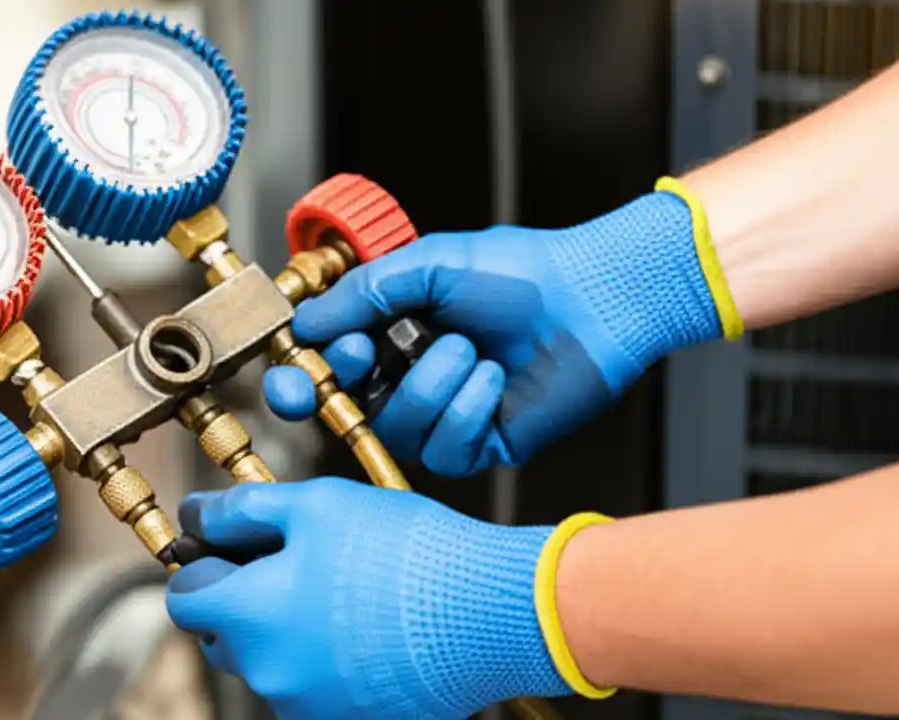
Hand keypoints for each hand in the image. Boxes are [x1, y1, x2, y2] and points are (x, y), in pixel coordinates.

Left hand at [165, 478, 570, 718]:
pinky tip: (368, 628)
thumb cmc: (405, 552)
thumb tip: (196, 515)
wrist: (492, 609)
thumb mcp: (316, 503)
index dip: (204, 565)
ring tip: (345, 592)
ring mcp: (310, 708)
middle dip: (245, 600)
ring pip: (274, 663)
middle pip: (225, 636)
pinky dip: (327, 661)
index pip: (185, 599)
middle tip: (297, 563)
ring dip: (288, 631)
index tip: (232, 548)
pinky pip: (317, 688)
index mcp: (249, 618)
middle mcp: (269, 675)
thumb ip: (243, 509)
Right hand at [265, 190, 727, 474]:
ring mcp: (446, 414)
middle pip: (348, 409)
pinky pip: (444, 450)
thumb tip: (306, 321)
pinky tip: (495, 379)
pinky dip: (467, 410)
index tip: (305, 357)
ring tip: (471, 349)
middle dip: (351, 386)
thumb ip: (363, 292)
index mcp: (394, 332)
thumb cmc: (522, 274)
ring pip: (397, 430)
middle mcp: (413, 377)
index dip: (306, 371)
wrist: (593, 300)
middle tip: (364, 357)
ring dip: (430, 386)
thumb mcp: (430, 266)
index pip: (329, 366)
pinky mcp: (482, 445)